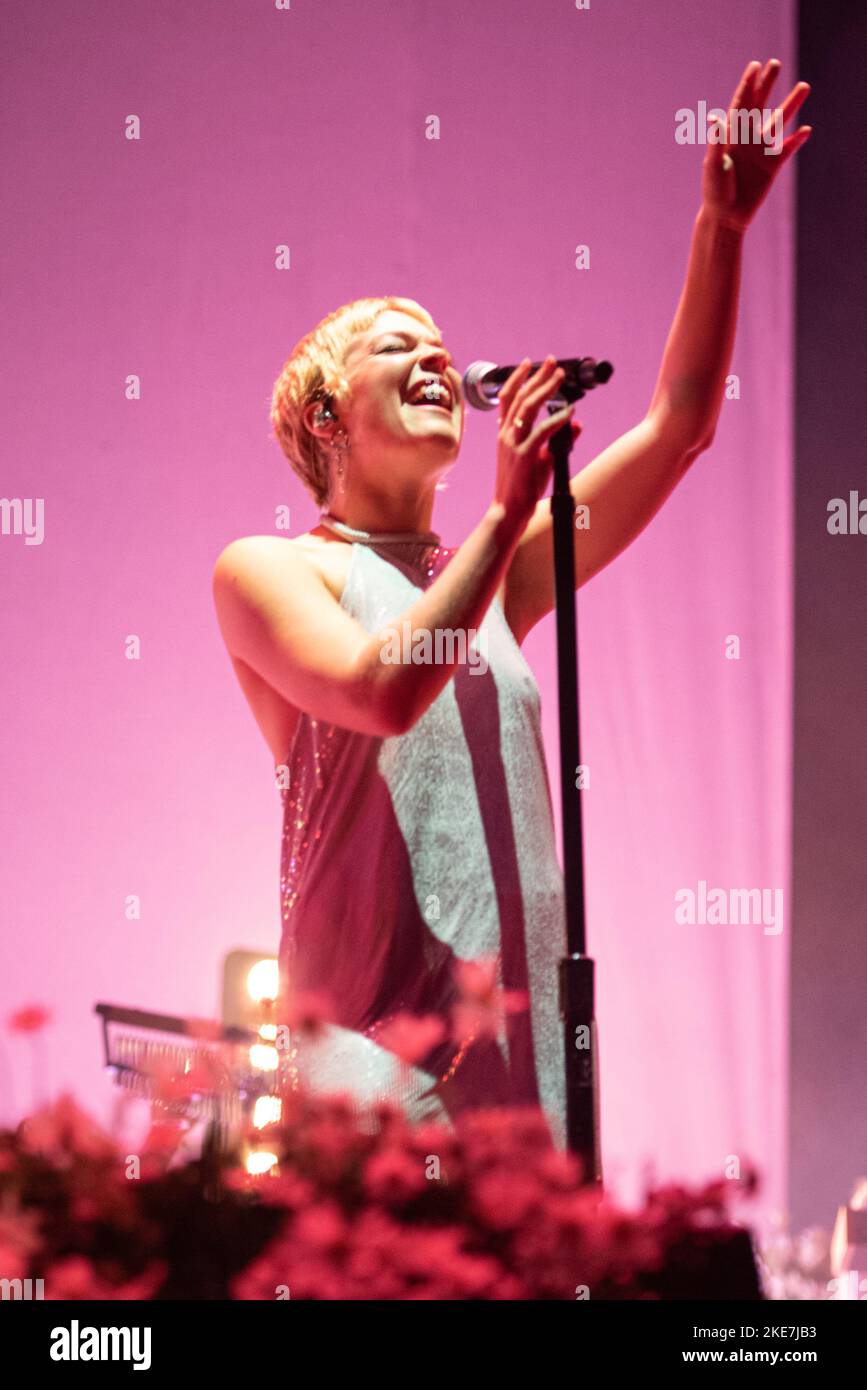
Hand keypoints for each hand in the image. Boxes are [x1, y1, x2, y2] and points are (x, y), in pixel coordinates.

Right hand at [494, 357, 580, 522]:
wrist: (508, 511)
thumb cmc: (521, 487)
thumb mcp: (540, 459)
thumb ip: (557, 440)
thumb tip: (576, 424)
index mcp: (504, 434)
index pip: (507, 398)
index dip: (517, 378)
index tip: (528, 364)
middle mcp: (506, 435)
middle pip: (520, 397)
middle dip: (537, 376)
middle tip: (551, 362)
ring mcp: (513, 444)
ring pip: (528, 407)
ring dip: (546, 389)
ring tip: (559, 376)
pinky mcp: (524, 456)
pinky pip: (542, 431)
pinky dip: (557, 419)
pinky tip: (570, 411)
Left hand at [701, 59, 811, 231]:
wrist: (726, 217)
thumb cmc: (714, 191)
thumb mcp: (713, 166)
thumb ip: (716, 143)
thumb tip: (716, 119)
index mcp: (731, 135)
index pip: (740, 104)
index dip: (748, 84)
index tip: (755, 66)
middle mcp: (747, 138)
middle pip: (759, 105)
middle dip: (767, 84)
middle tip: (775, 63)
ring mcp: (761, 150)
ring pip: (779, 121)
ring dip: (791, 104)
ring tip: (804, 85)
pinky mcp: (772, 166)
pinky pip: (788, 148)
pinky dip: (797, 139)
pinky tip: (806, 129)